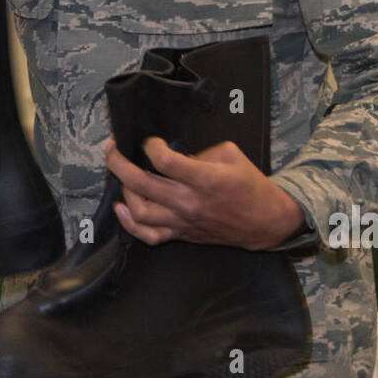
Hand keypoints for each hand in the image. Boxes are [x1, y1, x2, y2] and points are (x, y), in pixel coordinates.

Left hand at [103, 136, 305, 250]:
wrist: (264, 221)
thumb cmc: (249, 185)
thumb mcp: (231, 155)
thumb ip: (199, 153)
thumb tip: (173, 155)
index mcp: (205, 179)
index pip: (165, 161)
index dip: (151, 146)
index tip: (151, 141)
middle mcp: (190, 202)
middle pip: (142, 184)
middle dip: (119, 163)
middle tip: (113, 149)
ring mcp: (183, 222)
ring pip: (140, 211)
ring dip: (124, 190)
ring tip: (122, 175)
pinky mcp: (180, 234)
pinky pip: (148, 236)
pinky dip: (130, 223)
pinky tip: (122, 207)